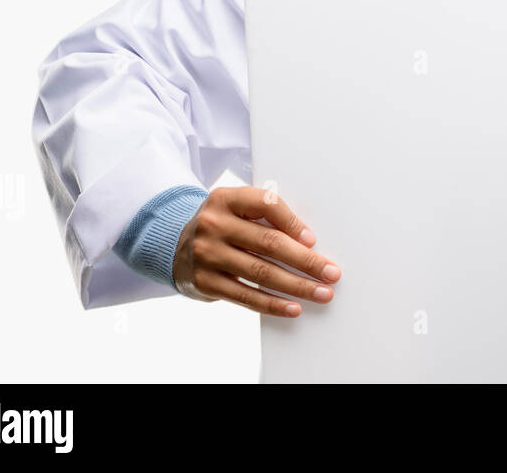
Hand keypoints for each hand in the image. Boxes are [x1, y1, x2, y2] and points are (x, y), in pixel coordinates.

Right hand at [172, 186, 340, 316]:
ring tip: (321, 293)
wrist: (174, 245)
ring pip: (261, 272)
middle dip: (306, 261)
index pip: (266, 204)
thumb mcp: (236, 208)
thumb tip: (309, 242)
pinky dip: (272, 303)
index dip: (293, 222)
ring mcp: (207, 255)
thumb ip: (265, 216)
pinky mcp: (205, 282)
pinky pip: (245, 296)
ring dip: (297, 285)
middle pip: (269, 243)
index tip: (313, 240)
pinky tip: (293, 308)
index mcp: (226, 198)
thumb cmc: (222, 224)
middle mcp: (214, 224)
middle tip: (331, 273)